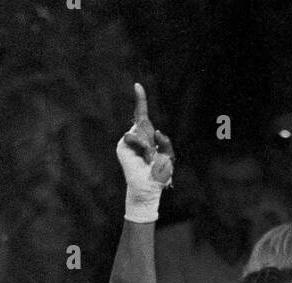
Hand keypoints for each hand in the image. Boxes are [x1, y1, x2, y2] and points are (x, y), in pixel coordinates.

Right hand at [117, 82, 173, 219]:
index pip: (142, 114)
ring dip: (149, 146)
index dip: (140, 100)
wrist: (148, 188)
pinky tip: (144, 158)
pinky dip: (143, 147)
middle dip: (151, 136)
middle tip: (152, 157)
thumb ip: (166, 142)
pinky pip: (133, 137)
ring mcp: (127, 141)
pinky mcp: (122, 146)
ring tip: (149, 159)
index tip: (137, 85)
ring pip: (140, 130)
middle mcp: (135, 135)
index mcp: (146, 135)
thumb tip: (156, 131)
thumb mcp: (169, 156)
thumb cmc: (158, 174)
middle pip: (143, 120)